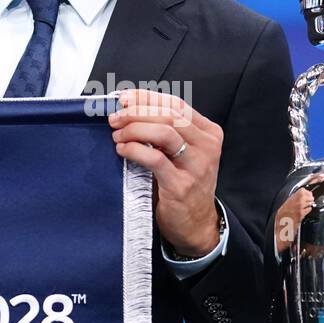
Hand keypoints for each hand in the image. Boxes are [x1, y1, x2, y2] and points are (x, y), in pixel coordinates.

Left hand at [109, 88, 222, 256]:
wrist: (197, 225)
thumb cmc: (185, 185)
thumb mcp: (184, 153)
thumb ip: (168, 131)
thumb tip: (130, 108)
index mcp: (208, 133)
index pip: (176, 104)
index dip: (147, 97)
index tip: (124, 98)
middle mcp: (207, 146)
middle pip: (169, 115)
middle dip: (136, 112)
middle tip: (115, 118)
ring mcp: (196, 166)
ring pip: (164, 132)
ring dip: (134, 129)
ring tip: (118, 135)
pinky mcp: (181, 185)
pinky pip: (155, 159)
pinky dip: (134, 150)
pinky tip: (122, 150)